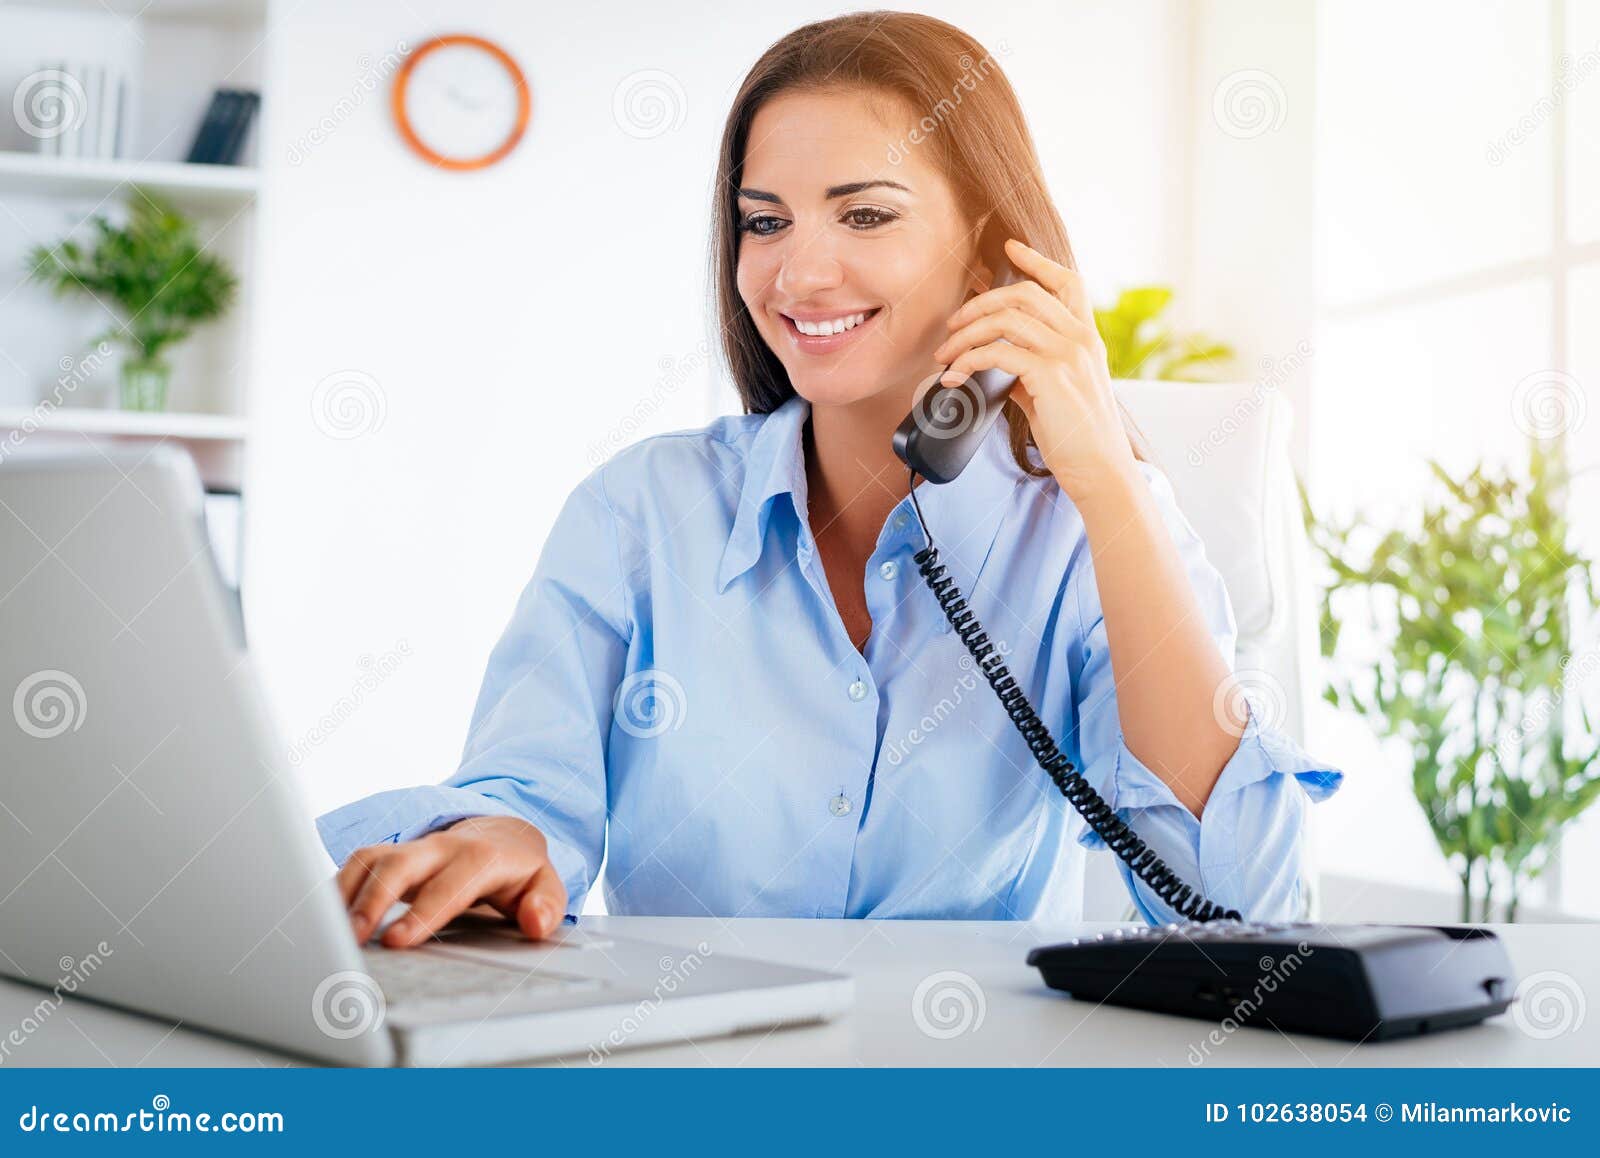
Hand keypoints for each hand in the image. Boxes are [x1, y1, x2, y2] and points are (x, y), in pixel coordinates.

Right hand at [337, 815, 567, 947]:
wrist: (502, 834)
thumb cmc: (519, 870)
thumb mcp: (546, 884)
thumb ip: (547, 905)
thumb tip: (536, 922)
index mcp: (481, 858)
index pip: (449, 884)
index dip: (422, 912)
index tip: (397, 941)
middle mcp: (441, 848)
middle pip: (400, 863)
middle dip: (374, 898)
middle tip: (355, 938)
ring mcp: (412, 848)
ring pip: (371, 859)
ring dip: (347, 893)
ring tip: (331, 933)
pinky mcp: (390, 855)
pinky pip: (357, 864)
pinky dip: (337, 890)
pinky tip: (324, 920)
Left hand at [932, 237, 1138, 504]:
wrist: (1101, 471)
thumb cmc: (1078, 439)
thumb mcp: (1056, 395)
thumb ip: (1031, 371)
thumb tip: (995, 364)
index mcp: (1087, 339)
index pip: (1068, 282)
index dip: (1038, 261)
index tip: (1010, 248)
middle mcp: (1081, 339)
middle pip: (1024, 294)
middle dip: (979, 304)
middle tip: (952, 326)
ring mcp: (1068, 354)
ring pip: (1006, 319)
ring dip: (966, 334)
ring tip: (945, 356)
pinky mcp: (1051, 375)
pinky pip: (998, 352)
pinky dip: (968, 361)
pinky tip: (954, 377)